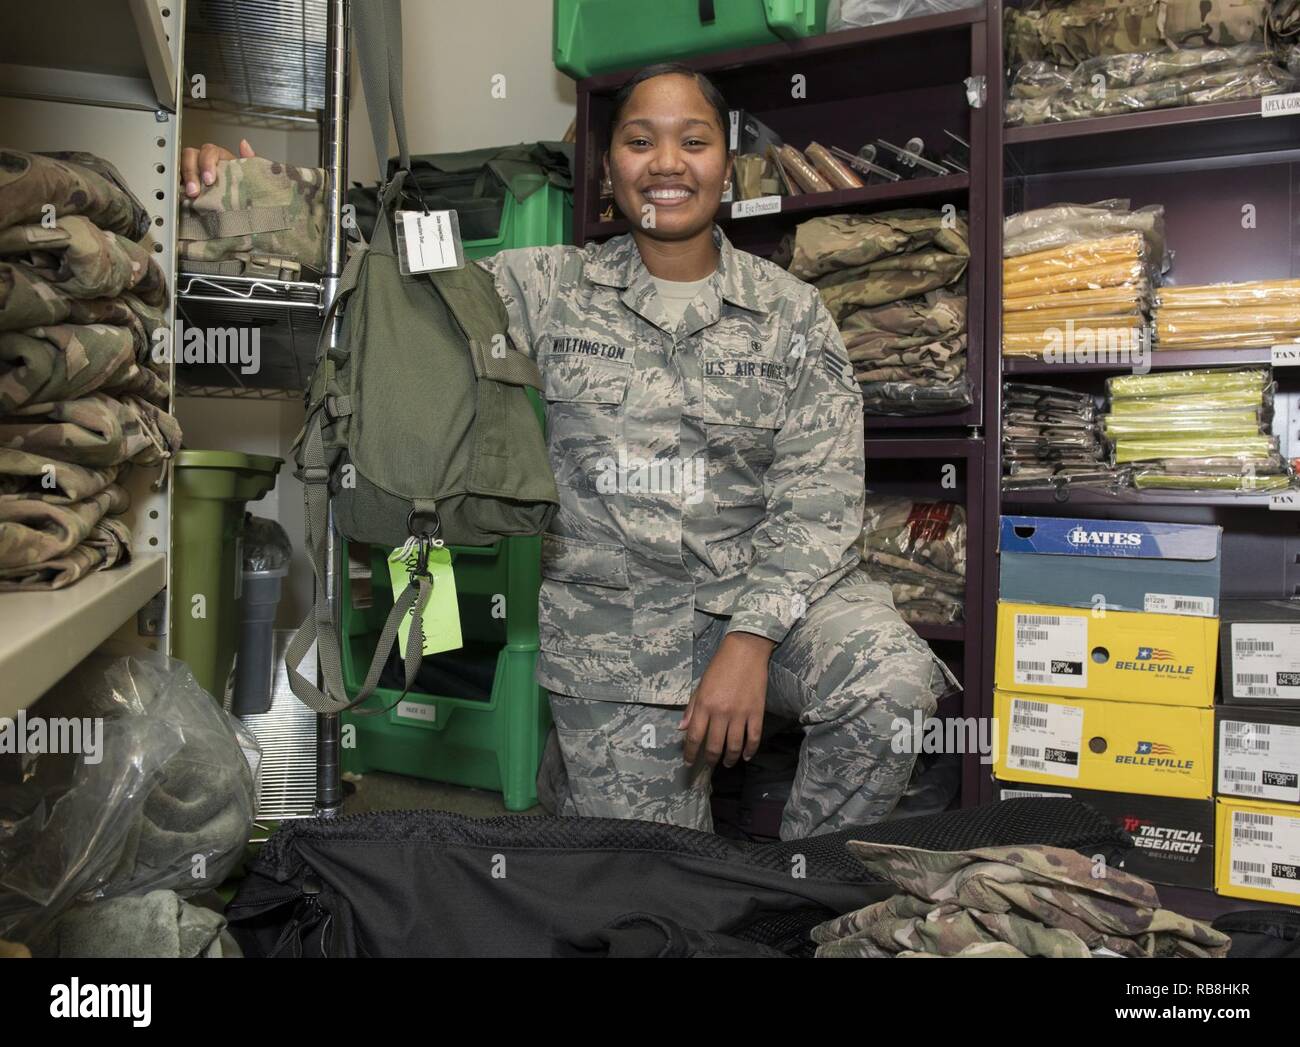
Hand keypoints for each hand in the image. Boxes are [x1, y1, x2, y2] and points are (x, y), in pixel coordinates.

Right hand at [180, 139, 255, 197]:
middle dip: (191, 172)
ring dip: (184, 179)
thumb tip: (244, 144)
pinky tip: (182, 196)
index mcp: (220, 158)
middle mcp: (205, 163)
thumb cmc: (247, 191)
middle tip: (195, 191)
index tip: (209, 180)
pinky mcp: (187, 186)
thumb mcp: (252, 176)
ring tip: (189, 195)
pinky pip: (178, 182)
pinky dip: (178, 187)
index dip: (207, 162)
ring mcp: (195, 173)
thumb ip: (250, 160)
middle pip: (190, 155)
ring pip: (181, 166)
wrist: (244, 210)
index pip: (209, 151)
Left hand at [679, 631, 774, 768]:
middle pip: (714, 746)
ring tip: (728, 763)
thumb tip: (682, 729)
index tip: (688, 762)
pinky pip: (753, 738)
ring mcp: (740, 714)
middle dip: (710, 760)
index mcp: (704, 705)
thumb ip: (692, 709)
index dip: (690, 753)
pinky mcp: (756, 713)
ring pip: (734, 746)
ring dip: (730, 759)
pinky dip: (750, 750)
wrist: (745, 652)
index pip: (694, 736)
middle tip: (709, 765)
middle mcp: (720, 712)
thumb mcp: (700, 686)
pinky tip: (746, 756)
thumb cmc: (720, 667)